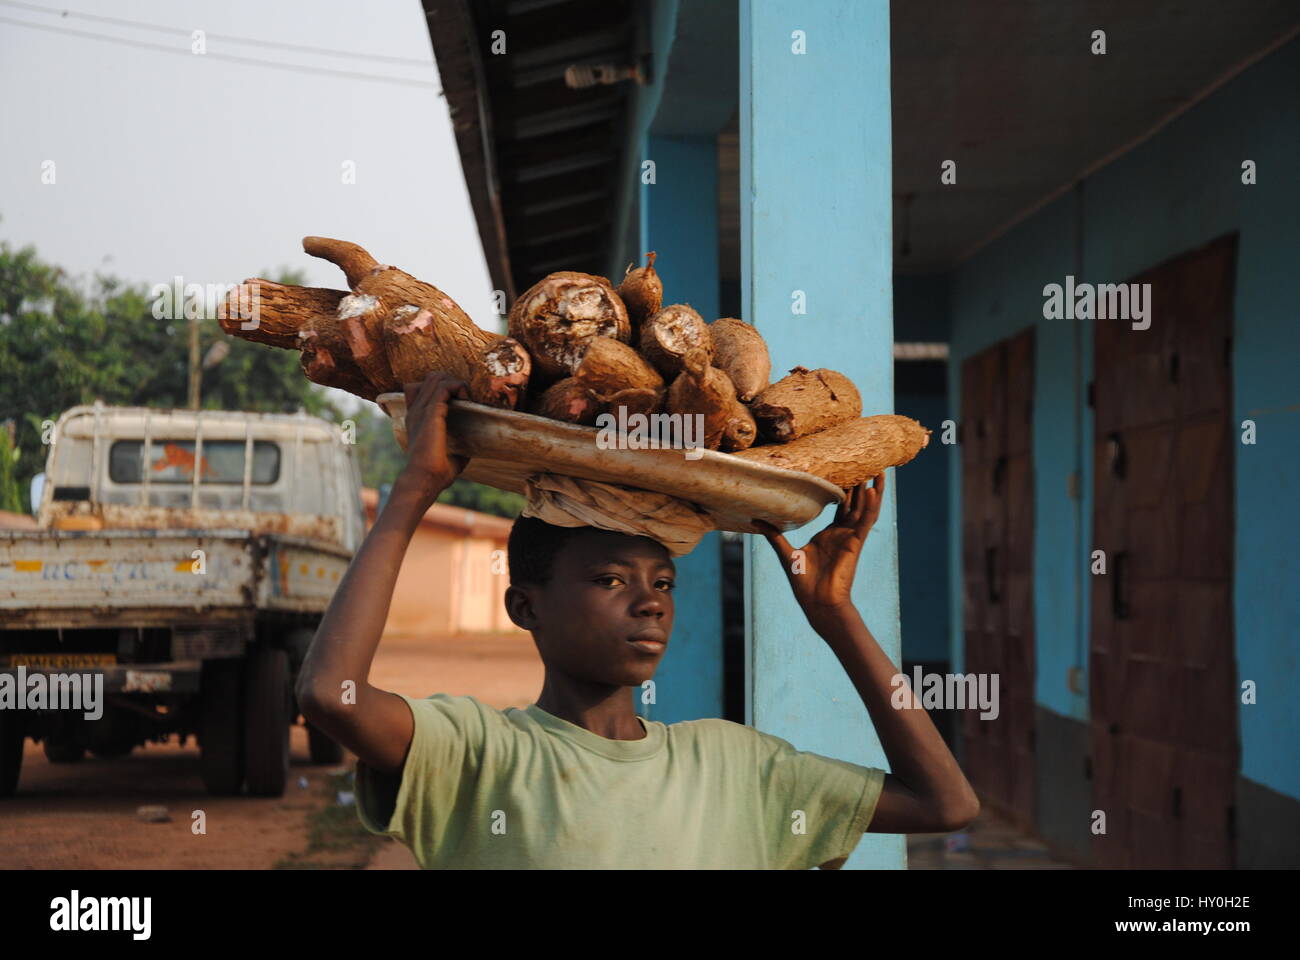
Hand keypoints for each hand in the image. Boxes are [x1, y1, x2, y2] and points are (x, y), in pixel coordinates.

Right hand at [400, 372, 469, 495]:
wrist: (424, 478)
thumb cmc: (437, 472)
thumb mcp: (451, 454)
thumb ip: (459, 445)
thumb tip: (474, 446)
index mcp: (416, 418)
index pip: (419, 387)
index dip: (440, 388)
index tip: (457, 402)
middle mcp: (416, 410)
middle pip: (431, 377)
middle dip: (452, 382)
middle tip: (465, 399)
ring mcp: (421, 409)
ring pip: (437, 377)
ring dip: (456, 383)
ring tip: (466, 399)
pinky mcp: (431, 412)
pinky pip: (444, 386)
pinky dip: (458, 388)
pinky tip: (466, 402)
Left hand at [753, 472, 885, 629]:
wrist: (817, 602)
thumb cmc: (804, 582)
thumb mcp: (786, 553)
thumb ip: (774, 534)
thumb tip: (755, 520)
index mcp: (829, 533)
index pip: (840, 505)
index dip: (844, 487)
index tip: (845, 468)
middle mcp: (842, 532)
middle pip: (856, 502)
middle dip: (862, 483)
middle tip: (867, 461)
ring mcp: (851, 537)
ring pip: (865, 509)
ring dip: (873, 490)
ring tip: (879, 471)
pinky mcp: (856, 544)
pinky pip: (865, 521)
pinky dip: (869, 506)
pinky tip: (872, 490)